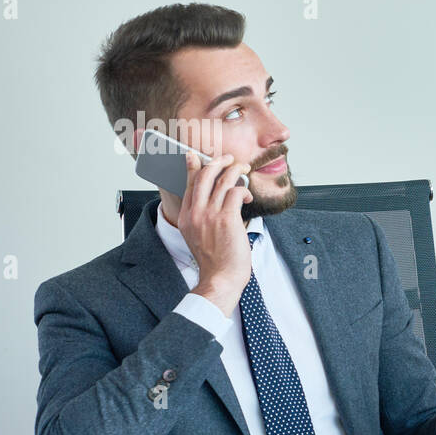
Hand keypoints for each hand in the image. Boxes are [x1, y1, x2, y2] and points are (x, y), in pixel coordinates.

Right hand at [179, 152, 254, 316]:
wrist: (220, 278)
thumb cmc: (215, 261)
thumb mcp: (198, 236)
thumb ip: (201, 217)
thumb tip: (212, 202)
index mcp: (186, 217)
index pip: (189, 184)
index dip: (194, 167)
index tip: (197, 157)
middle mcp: (195, 213)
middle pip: (204, 175)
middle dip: (218, 162)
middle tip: (229, 159)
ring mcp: (210, 215)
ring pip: (222, 180)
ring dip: (236, 171)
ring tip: (244, 171)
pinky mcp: (227, 218)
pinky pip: (236, 192)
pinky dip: (244, 190)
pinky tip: (248, 198)